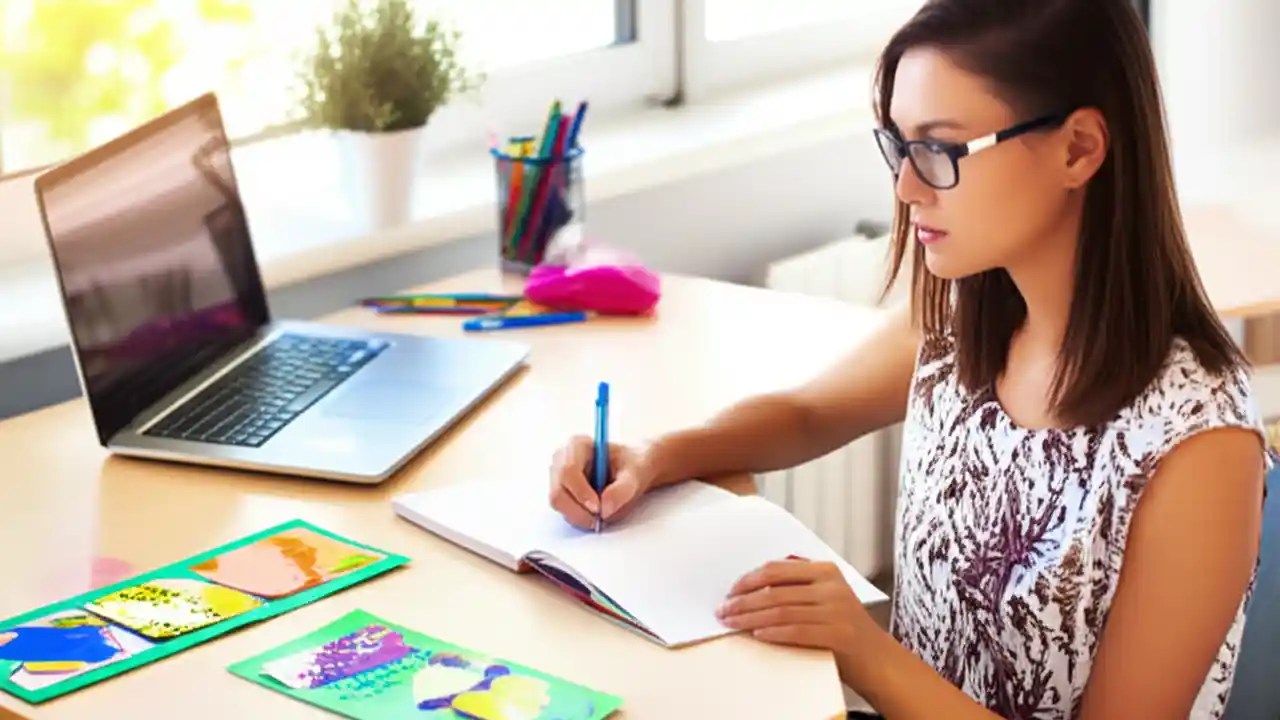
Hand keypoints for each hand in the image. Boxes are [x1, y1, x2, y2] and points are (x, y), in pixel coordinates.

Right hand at [548, 436, 657, 529]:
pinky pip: (564, 512)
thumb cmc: (629, 466)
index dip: (580, 491)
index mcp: (577, 445)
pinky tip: (595, 515)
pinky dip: (580, 519)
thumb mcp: (634, 474)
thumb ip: (622, 490)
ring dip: (580, 517)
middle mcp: (561, 461)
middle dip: (578, 511)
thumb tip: (605, 508)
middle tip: (599, 521)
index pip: (568, 470)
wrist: (629, 472)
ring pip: (559, 505)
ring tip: (601, 517)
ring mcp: (557, 479)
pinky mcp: (561, 495)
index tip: (598, 507)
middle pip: (558, 491)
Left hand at [718, 559, 877, 682]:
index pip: (777, 570)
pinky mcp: (838, 634)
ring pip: (780, 610)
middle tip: (724, 609)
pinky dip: (773, 633)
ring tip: (732, 623)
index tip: (730, 591)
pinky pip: (796, 630)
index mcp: (826, 572)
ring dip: (750, 618)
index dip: (749, 580)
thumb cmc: (846, 629)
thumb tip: (754, 585)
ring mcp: (836, 610)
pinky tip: (757, 635)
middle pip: (775, 590)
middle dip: (744, 600)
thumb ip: (799, 584)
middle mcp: (831, 587)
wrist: (878, 659)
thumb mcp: (827, 596)